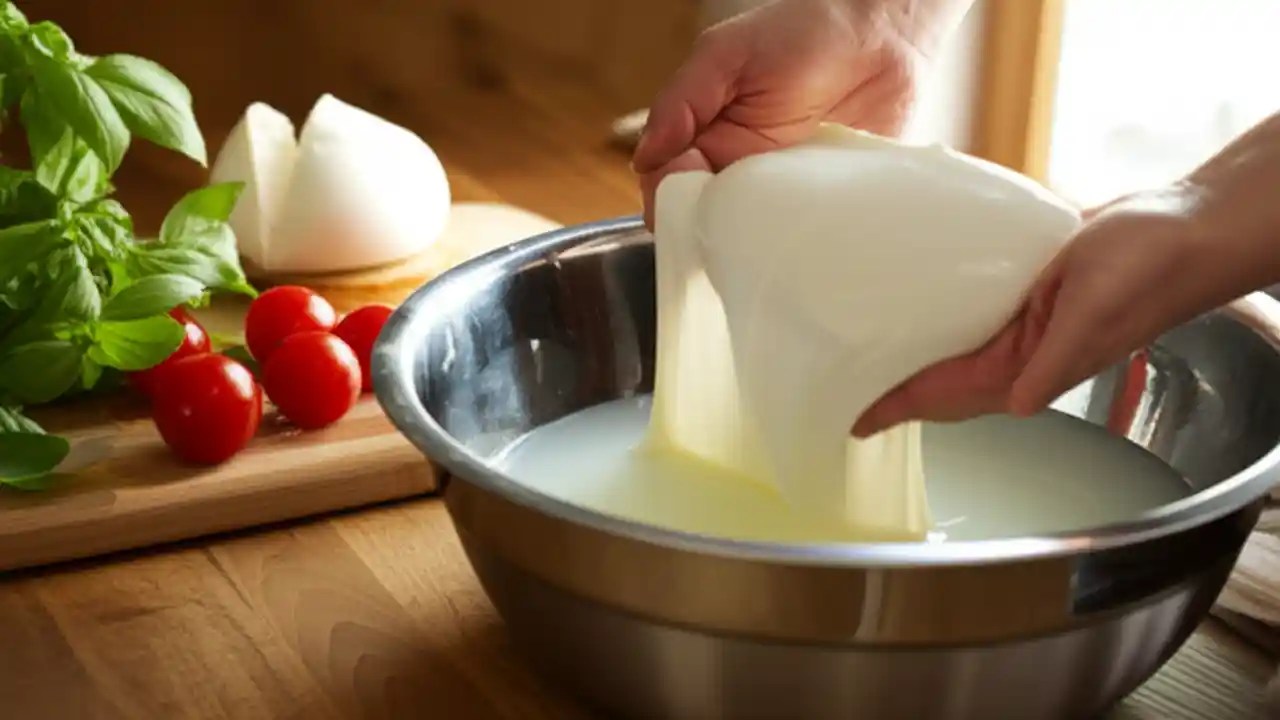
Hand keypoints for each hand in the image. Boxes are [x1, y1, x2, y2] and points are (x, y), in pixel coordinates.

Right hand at [633, 0, 968, 225]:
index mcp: (707, 140)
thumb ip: (683, 99)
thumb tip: (642, 159)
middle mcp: (739, 174)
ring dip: (747, 243)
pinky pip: (801, 242)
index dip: (667, 197)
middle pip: (703, 222)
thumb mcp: (728, 52)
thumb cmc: (805, 31)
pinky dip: (797, 249)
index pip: (667, 186)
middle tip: (721, 214)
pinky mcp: (823, 210)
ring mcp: (782, 196)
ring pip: (748, 239)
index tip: (685, 187)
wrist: (890, 37)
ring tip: (759, 230)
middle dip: (703, 228)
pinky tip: (798, 243)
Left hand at [852, 185, 1279, 436]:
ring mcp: (1026, 331)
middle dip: (894, 395)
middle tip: (841, 389)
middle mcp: (1021, 358)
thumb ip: (1054, 364)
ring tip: (863, 358)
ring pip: (952, 358)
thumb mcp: (1093, 313)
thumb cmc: (1148, 266)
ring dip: (912, 363)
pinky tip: (916, 311)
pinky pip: (973, 322)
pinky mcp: (1032, 301)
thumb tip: (1017, 405)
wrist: (1187, 228)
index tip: (852, 420)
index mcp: (1027, 368)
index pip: (942, 397)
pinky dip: (939, 323)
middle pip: (939, 388)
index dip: (896, 408)